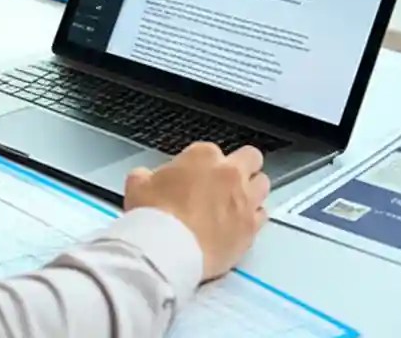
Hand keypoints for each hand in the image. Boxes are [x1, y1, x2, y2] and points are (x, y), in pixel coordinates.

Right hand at [123, 142, 270, 280]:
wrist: (167, 249)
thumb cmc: (153, 215)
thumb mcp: (137, 184)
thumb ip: (147, 176)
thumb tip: (146, 179)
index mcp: (203, 156)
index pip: (211, 150)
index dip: (202, 164)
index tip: (194, 176)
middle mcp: (230, 174)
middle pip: (251, 158)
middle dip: (242, 165)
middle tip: (227, 180)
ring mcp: (245, 200)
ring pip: (263, 184)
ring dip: (252, 189)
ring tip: (237, 201)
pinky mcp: (251, 228)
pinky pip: (263, 215)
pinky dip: (253, 217)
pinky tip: (239, 224)